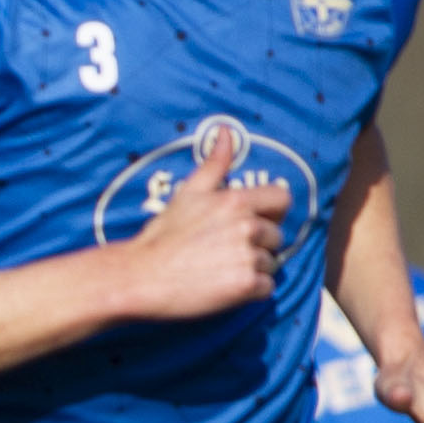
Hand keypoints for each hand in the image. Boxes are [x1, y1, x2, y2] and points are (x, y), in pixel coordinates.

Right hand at [104, 121, 288, 320]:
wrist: (140, 277)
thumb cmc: (162, 236)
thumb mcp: (188, 193)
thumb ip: (215, 163)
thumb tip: (227, 131)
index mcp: (236, 201)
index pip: (282, 198)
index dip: (271, 212)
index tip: (252, 222)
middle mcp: (247, 226)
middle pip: (277, 236)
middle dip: (257, 245)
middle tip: (224, 253)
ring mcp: (248, 256)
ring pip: (271, 263)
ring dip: (252, 269)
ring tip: (220, 270)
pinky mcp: (246, 285)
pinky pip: (267, 288)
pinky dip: (251, 291)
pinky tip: (224, 287)